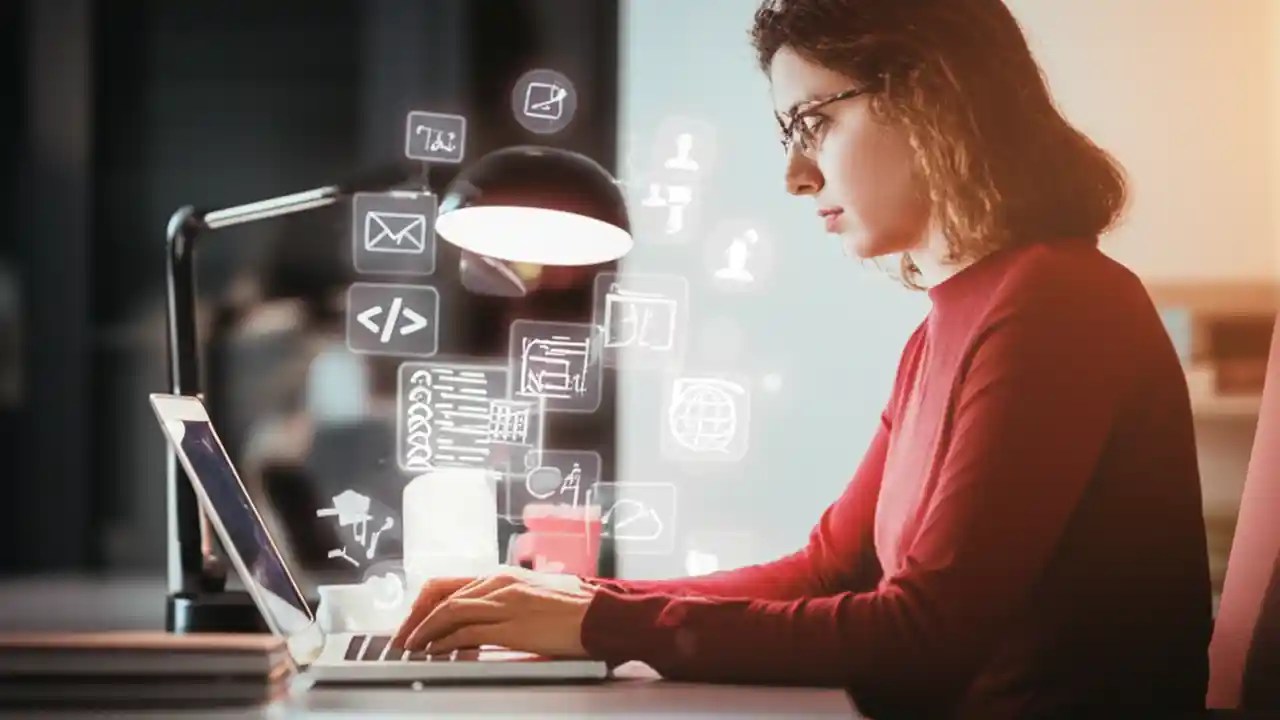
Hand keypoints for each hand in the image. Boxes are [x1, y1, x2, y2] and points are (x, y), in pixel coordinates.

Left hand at [391, 566, 597, 657]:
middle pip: (442, 594)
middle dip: (416, 616)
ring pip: (449, 611)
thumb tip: (491, 617)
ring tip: (413, 647)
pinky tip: (435, 652)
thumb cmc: (581, 608)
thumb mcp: (539, 594)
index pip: (450, 584)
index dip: (425, 603)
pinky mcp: (512, 626)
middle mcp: (500, 583)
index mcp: (505, 576)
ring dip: (425, 630)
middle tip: (404, 636)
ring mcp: (505, 603)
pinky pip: (466, 632)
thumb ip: (511, 600)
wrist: (605, 614)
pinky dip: (445, 642)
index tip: (413, 620)